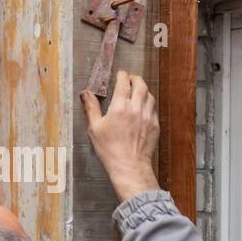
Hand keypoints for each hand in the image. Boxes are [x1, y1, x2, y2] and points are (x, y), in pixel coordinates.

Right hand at [80, 70, 159, 202]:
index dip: (122, 75)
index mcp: (120, 107)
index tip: (120, 74)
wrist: (130, 166)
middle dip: (135, 79)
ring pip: (149, 95)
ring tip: (137, 92)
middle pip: (140, 84)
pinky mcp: (154, 125)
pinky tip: (143, 107)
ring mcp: (148, 116)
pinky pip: (154, 108)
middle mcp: (136, 108)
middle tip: (130, 80)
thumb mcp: (95, 128)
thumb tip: (86, 93)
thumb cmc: (110, 150)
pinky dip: (148, 103)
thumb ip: (91, 108)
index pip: (123, 83)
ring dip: (143, 90)